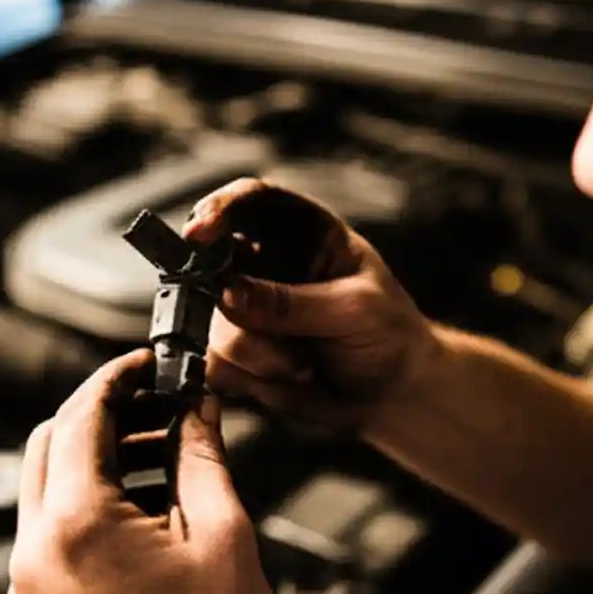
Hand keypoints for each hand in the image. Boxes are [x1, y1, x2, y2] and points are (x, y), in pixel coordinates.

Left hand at [7, 349, 278, 593]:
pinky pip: (52, 527)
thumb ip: (204, 457)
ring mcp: (31, 582)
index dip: (118, 377)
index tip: (148, 364)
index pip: (82, 416)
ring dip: (99, 455)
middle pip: (53, 442)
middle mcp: (37, 551)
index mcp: (78, 527)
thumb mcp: (222, 536)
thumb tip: (198, 405)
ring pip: (49, 483)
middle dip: (105, 412)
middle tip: (158, 402)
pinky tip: (147, 501)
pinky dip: (90, 499)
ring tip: (165, 450)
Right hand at [184, 178, 438, 433]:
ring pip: (215, 326)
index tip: (199, 233)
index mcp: (300, 232)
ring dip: (258, 355)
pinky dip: (251, 380)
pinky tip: (292, 380)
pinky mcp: (238, 355)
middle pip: (213, 266)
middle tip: (255, 324)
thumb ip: (293, 302)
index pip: (250, 200)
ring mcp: (246, 311)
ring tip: (305, 366)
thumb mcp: (354, 309)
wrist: (393, 393)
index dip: (219, 208)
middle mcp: (264, 265)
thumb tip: (229, 294)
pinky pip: (217, 365)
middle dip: (228, 302)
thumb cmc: (386, 333)